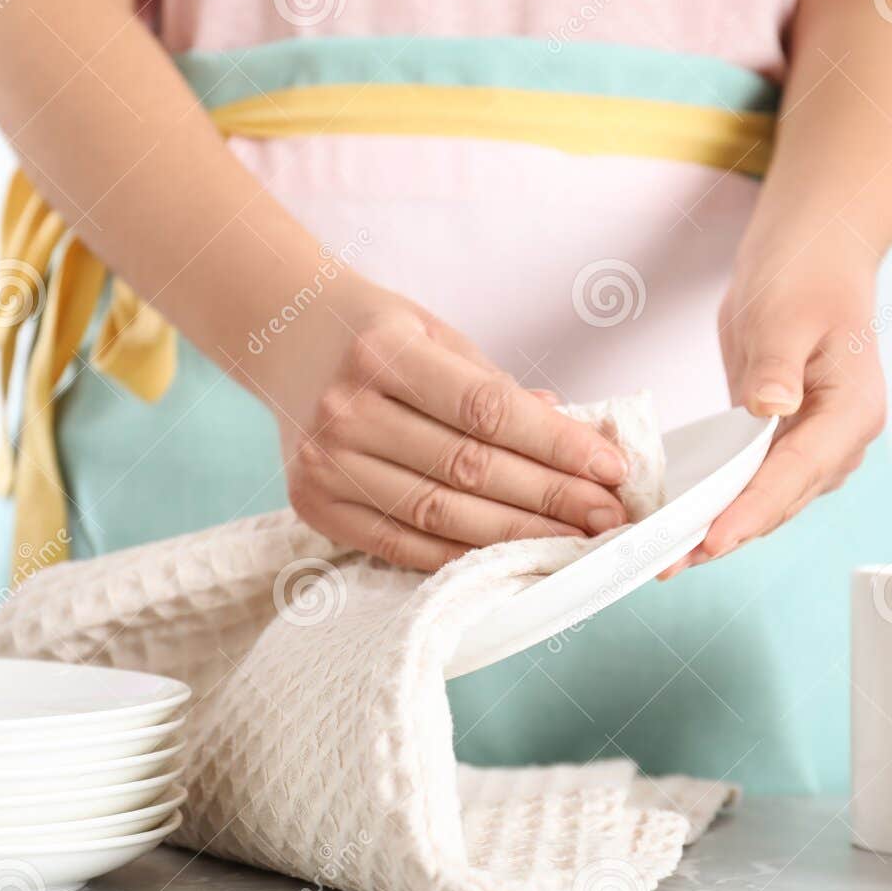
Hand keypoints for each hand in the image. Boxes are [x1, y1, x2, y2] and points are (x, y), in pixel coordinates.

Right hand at [268, 288, 630, 570]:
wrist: (282, 335)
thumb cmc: (373, 334)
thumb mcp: (434, 333)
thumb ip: (495, 387)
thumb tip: (570, 434)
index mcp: (382, 353)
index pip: (486, 410)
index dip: (555, 445)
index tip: (609, 467)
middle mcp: (345, 410)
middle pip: (468, 469)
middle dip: (551, 498)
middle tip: (609, 517)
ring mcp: (324, 464)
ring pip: (440, 516)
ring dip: (518, 535)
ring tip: (574, 541)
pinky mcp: (313, 506)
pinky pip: (401, 545)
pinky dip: (462, 556)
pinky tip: (511, 556)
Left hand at [660, 264, 885, 578]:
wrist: (809, 258)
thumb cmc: (805, 277)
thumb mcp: (785, 316)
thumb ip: (777, 366)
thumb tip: (770, 409)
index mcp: (850, 413)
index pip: (795, 474)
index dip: (751, 511)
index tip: (711, 541)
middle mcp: (837, 441)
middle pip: (777, 503)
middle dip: (724, 536)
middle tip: (665, 564)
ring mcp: (810, 446)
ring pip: (762, 504)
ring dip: (715, 531)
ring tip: (662, 558)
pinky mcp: (780, 443)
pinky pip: (748, 485)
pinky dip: (715, 505)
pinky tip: (676, 525)